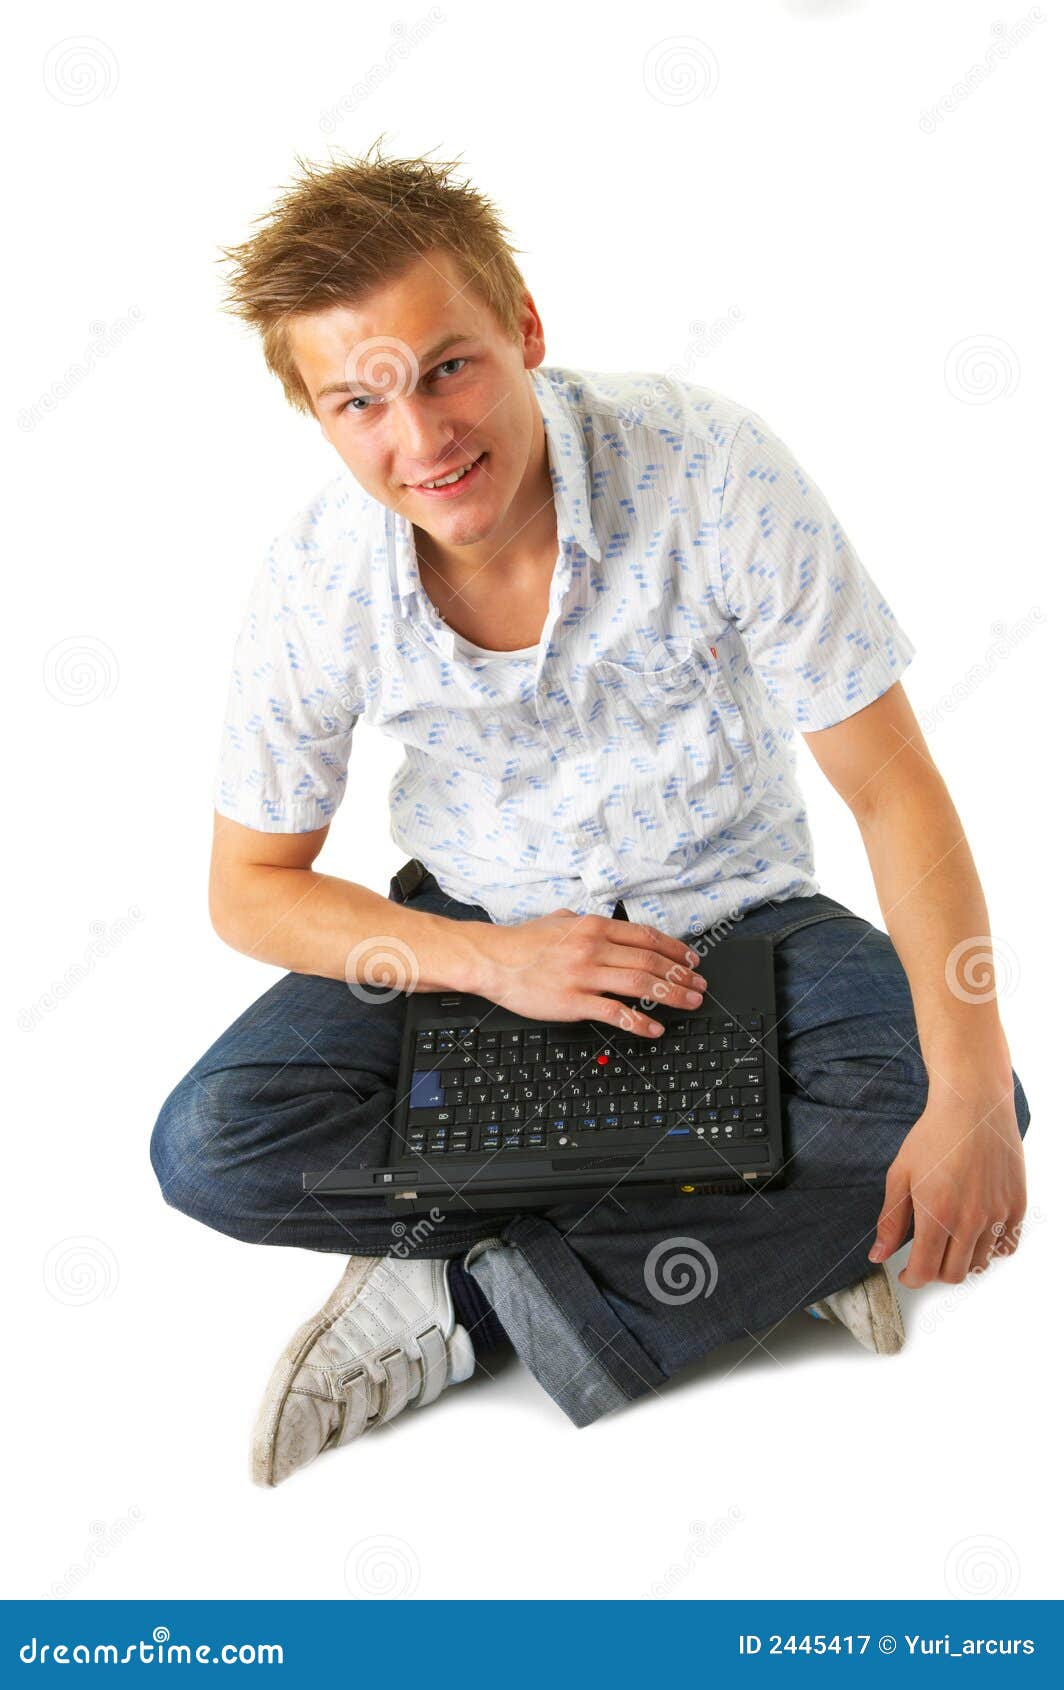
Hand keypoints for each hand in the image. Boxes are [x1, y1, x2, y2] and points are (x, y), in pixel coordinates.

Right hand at [467, 908, 706, 1037]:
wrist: (492, 959)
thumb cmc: (523, 941)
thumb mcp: (559, 919)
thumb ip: (584, 921)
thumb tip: (603, 923)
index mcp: (593, 926)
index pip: (646, 937)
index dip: (675, 949)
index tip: (691, 959)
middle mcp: (594, 948)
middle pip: (650, 962)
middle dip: (681, 975)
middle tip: (700, 985)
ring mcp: (585, 975)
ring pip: (640, 985)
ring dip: (671, 995)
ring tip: (690, 1003)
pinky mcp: (574, 1001)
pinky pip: (615, 1013)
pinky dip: (639, 1022)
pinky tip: (654, 1028)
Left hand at [868, 1074, 1025, 1285]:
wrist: (973, 1106)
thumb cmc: (933, 1136)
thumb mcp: (900, 1175)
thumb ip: (890, 1220)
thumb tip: (877, 1255)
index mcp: (937, 1215)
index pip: (925, 1271)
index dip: (912, 1278)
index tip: (906, 1272)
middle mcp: (970, 1221)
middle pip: (954, 1274)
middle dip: (935, 1272)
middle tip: (926, 1255)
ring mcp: (997, 1215)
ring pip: (980, 1262)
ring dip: (962, 1260)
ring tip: (950, 1239)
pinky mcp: (1016, 1206)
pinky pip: (1007, 1246)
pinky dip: (991, 1248)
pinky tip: (976, 1231)